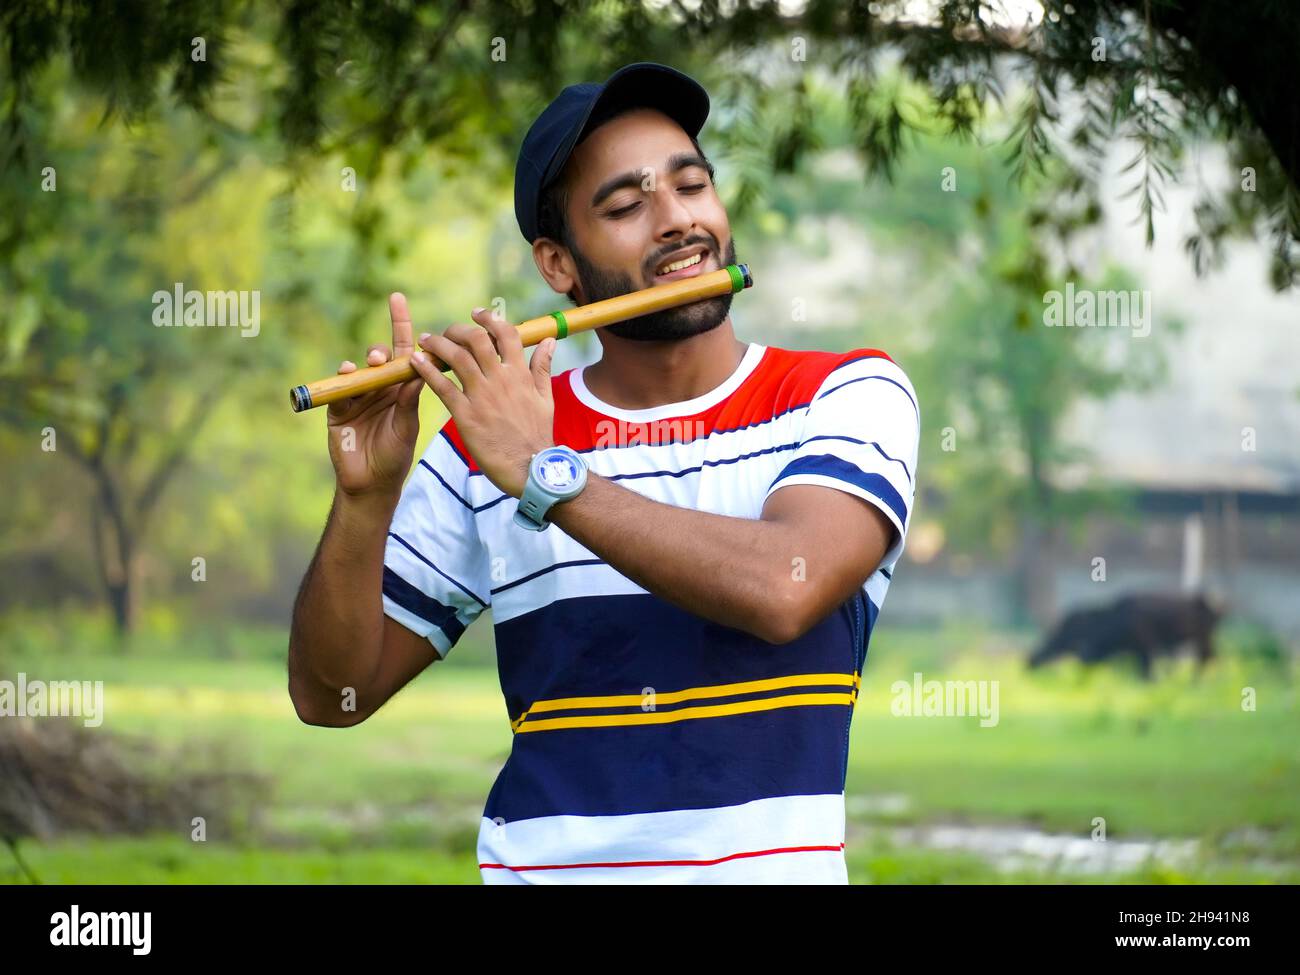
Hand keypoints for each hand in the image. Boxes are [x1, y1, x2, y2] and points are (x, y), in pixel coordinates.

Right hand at [325, 293, 424, 499]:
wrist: (372, 483)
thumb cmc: (395, 454)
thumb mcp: (406, 425)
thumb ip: (408, 399)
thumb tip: (418, 368)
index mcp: (401, 387)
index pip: (404, 351)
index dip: (401, 324)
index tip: (396, 297)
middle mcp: (379, 387)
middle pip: (378, 356)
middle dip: (379, 348)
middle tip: (380, 355)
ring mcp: (358, 396)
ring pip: (358, 369)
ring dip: (363, 363)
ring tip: (369, 363)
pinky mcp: (338, 408)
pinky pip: (339, 389)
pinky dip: (342, 379)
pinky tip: (347, 373)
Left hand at [410, 306, 555, 497]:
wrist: (530, 468)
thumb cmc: (538, 435)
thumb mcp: (546, 398)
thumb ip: (543, 367)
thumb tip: (548, 341)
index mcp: (520, 374)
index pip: (506, 334)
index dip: (490, 319)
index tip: (477, 314)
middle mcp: (501, 380)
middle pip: (476, 340)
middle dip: (458, 330)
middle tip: (447, 332)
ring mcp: (482, 397)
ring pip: (456, 358)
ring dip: (438, 344)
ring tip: (426, 341)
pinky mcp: (466, 416)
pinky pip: (442, 387)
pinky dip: (427, 371)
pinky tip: (416, 362)